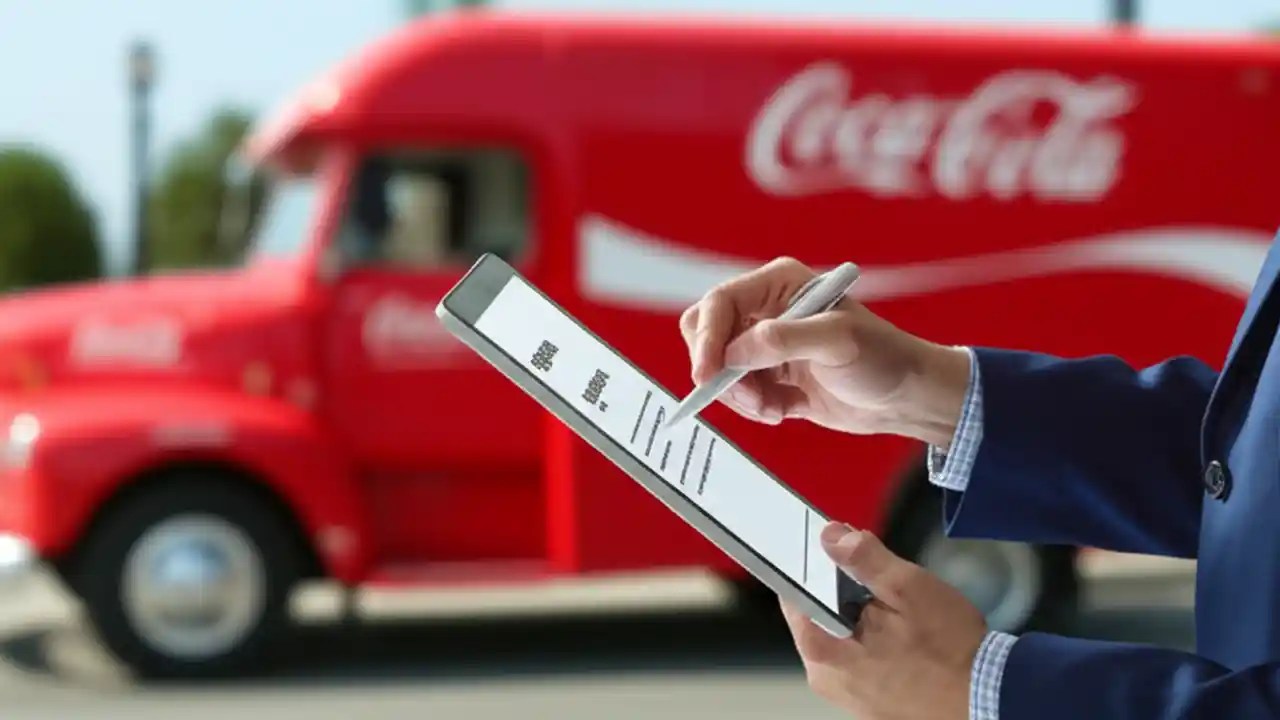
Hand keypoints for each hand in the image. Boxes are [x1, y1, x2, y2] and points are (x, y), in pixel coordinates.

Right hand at [678, 257, 969, 445]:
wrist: (905, 396)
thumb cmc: (882, 357)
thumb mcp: (836, 341)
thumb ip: (782, 340)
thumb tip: (732, 353)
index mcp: (779, 285)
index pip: (719, 304)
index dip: (706, 340)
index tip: (707, 375)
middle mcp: (766, 310)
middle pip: (708, 335)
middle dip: (721, 371)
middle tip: (747, 397)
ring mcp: (766, 345)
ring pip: (720, 370)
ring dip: (743, 396)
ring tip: (778, 407)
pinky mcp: (770, 376)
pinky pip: (738, 393)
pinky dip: (757, 407)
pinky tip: (787, 408)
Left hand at [782, 523, 987, 719]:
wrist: (990, 698)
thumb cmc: (952, 652)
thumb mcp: (907, 587)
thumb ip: (863, 558)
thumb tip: (832, 537)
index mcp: (825, 653)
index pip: (794, 597)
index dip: (808, 566)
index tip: (824, 549)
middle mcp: (829, 681)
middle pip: (819, 617)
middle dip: (844, 593)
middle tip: (880, 583)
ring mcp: (850, 697)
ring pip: (843, 638)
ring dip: (864, 618)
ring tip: (901, 614)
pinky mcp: (873, 704)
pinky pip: (862, 661)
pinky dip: (877, 644)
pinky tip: (907, 638)